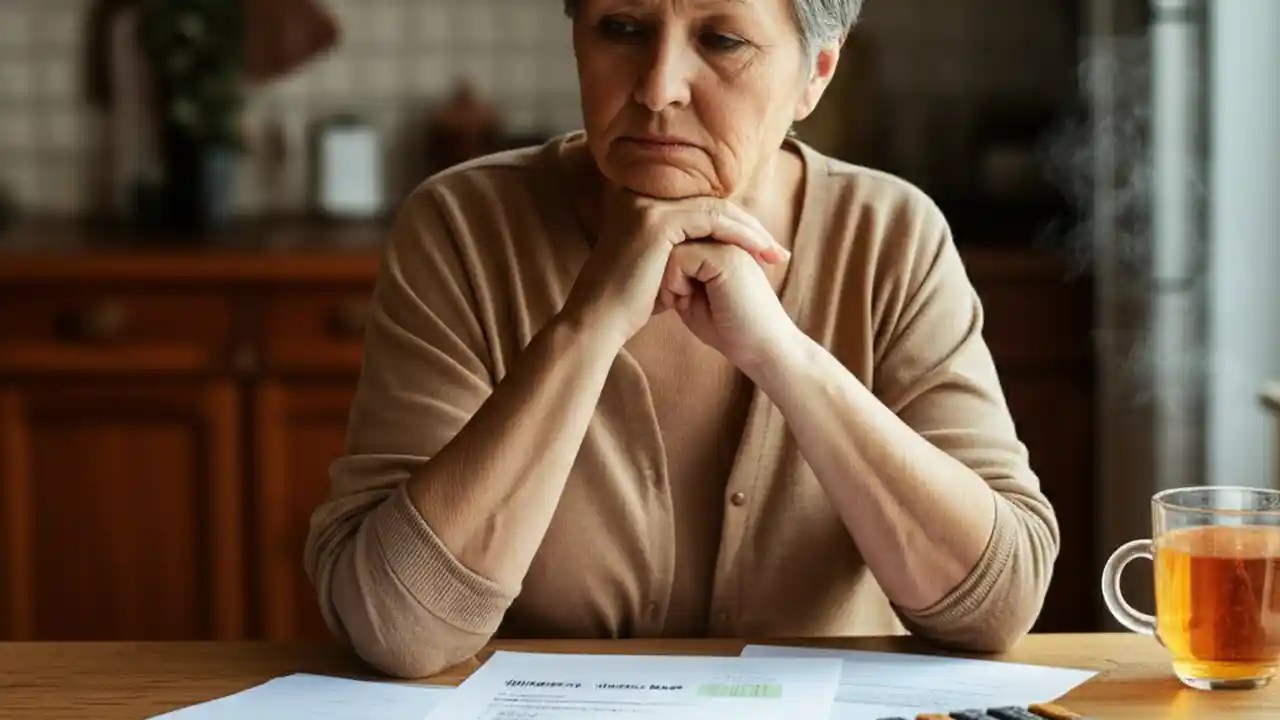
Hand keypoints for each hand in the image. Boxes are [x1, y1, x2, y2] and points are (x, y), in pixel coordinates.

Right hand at [560, 191, 788, 346]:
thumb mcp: (657, 269)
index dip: (734, 224)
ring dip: (751, 232)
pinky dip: (739, 235)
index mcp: (638, 201)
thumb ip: (678, 252)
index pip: (699, 205)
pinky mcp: (657, 220)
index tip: (762, 248)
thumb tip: (707, 252)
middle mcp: (640, 195)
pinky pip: (711, 220)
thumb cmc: (626, 305)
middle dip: (749, 227)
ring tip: (775, 254)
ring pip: (715, 209)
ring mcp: (647, 205)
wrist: (598, 322)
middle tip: (776, 251)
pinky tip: (758, 252)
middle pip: (710, 202)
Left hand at [660, 237, 797, 370]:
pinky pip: (680, 256)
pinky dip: (674, 282)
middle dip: (664, 270)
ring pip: (673, 244)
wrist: (762, 350)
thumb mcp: (694, 295)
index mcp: (722, 244)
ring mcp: (729, 244)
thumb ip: (677, 272)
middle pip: (674, 235)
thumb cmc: (727, 329)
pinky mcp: (727, 257)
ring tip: (681, 301)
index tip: (673, 298)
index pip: (677, 237)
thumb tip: (650, 256)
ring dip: (668, 276)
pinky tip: (685, 302)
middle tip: (673, 300)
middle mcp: (727, 238)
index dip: (665, 268)